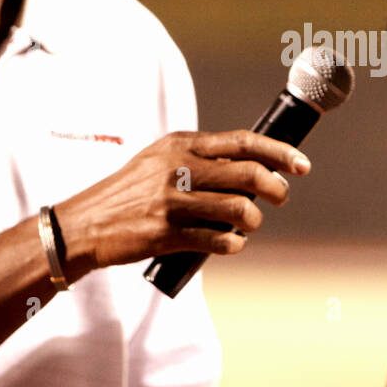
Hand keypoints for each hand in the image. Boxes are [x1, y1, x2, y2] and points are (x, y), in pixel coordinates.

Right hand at [52, 130, 309, 270]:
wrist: (84, 225)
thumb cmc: (128, 192)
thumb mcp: (159, 159)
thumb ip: (199, 157)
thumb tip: (252, 165)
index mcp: (180, 145)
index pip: (242, 141)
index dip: (279, 152)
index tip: (302, 164)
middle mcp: (178, 169)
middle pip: (249, 174)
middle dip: (276, 188)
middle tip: (281, 197)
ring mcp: (172, 202)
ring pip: (239, 210)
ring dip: (254, 221)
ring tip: (250, 225)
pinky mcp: (166, 234)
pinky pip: (218, 241)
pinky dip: (234, 244)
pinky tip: (233, 244)